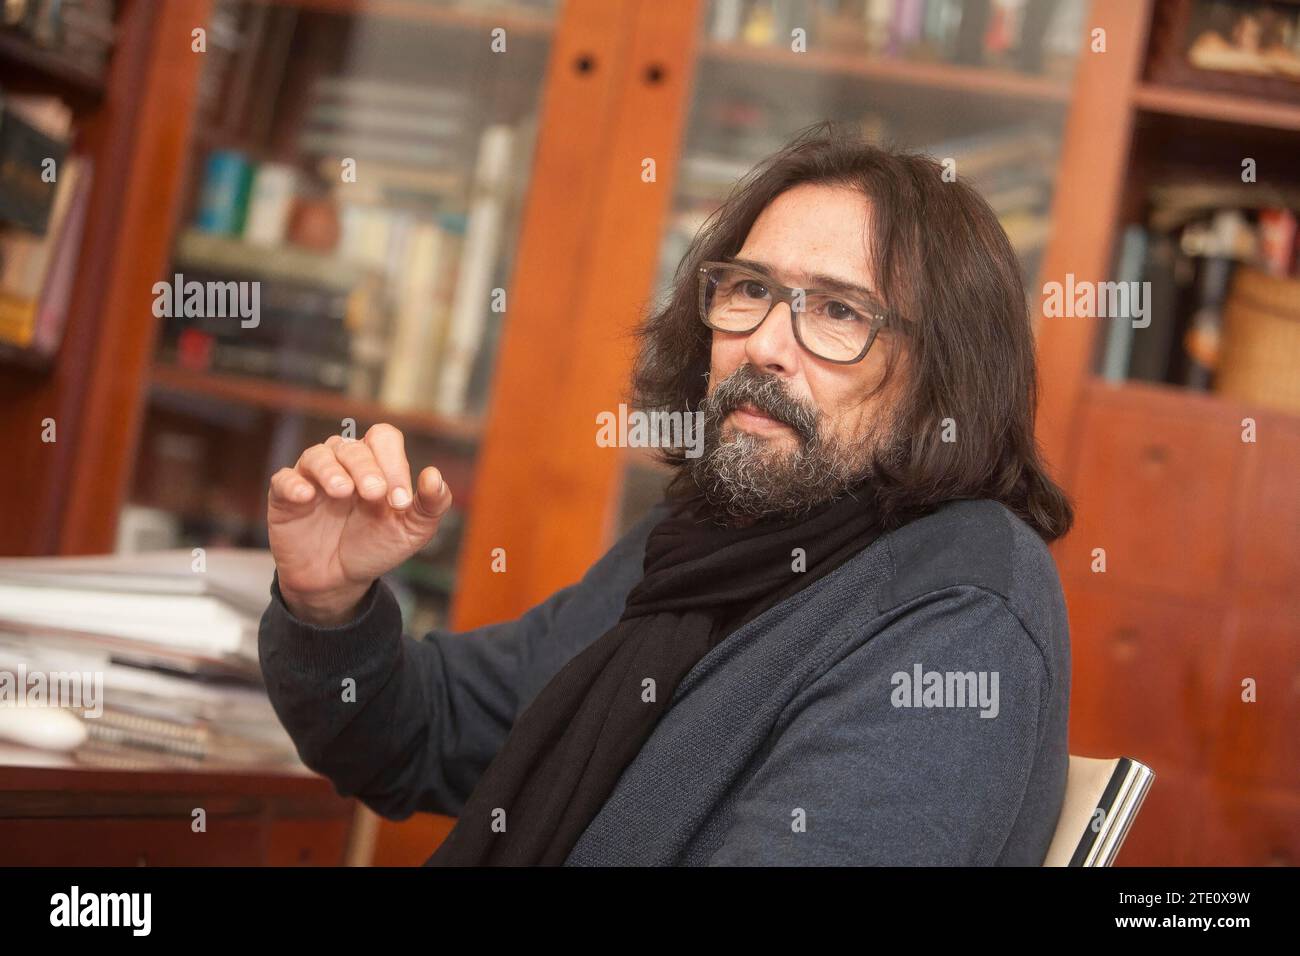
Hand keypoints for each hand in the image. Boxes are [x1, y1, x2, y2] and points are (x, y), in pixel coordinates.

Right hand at [267, 424, 452, 625]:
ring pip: (318, 455)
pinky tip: (306, 496)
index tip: (399, 501)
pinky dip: (294, 484)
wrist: (338, 581)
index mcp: (376, 465)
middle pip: (353, 447)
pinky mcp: (285, 497)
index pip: (383, 439)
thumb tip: (434, 475)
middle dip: (366, 468)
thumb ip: (431, 505)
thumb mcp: (412, 531)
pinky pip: (284, 479)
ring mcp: (313, 478)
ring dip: (332, 470)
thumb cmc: (375, 547)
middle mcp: (343, 464)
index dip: (393, 462)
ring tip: (343, 491)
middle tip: (375, 494)